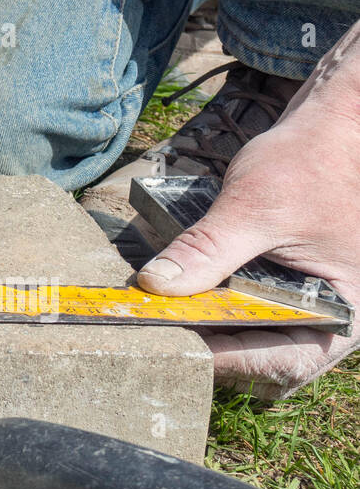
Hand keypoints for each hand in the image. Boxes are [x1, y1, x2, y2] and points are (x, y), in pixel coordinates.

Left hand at [137, 34, 359, 398]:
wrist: (331, 126)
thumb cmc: (311, 163)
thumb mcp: (256, 207)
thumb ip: (207, 250)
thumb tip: (154, 285)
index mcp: (344, 314)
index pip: (281, 362)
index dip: (224, 359)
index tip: (169, 342)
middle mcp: (323, 317)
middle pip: (257, 354)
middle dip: (203, 340)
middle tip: (148, 328)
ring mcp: (299, 301)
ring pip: (242, 331)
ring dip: (197, 319)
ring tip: (149, 306)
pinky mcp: (274, 283)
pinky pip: (235, 302)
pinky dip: (202, 293)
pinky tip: (165, 279)